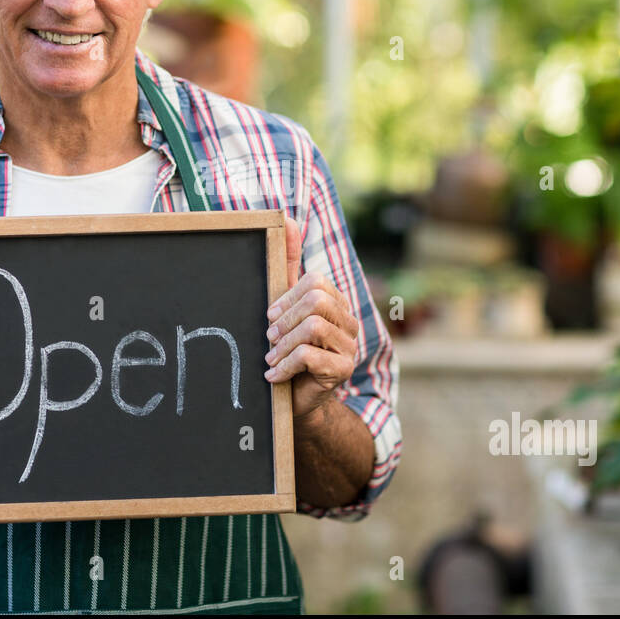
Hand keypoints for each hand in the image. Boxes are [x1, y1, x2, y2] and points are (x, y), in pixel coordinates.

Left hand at [264, 217, 358, 424]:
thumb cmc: (288, 350)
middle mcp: (348, 321)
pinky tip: (274, 375)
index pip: (315, 282)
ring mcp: (350, 346)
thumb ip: (287, 264)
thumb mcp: (284, 306)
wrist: (295, 401)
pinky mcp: (343, 370)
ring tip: (271, 357)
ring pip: (312, 327)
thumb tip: (287, 217)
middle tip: (269, 338)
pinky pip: (309, 356)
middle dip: (285, 319)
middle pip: (316, 300)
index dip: (286, 298)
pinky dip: (284, 364)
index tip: (269, 318)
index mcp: (335, 303)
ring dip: (282, 344)